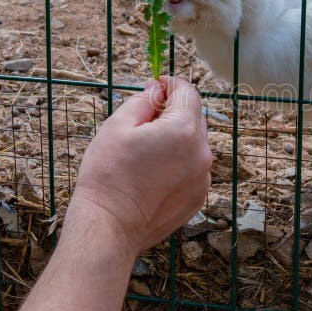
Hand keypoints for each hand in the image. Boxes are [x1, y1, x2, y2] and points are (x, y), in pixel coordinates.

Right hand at [68, 76, 212, 255]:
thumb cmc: (108, 175)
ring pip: (194, 144)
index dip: (172, 84)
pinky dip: (179, 162)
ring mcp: (203, 177)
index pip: (188, 93)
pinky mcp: (198, 196)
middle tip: (147, 116)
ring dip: (177, 138)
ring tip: (146, 149)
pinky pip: (193, 168)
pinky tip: (153, 171)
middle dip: (174, 111)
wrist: (109, 226)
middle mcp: (201, 153)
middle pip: (194, 117)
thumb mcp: (118, 125)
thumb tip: (157, 91)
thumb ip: (144, 101)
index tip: (159, 84)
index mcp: (184, 130)